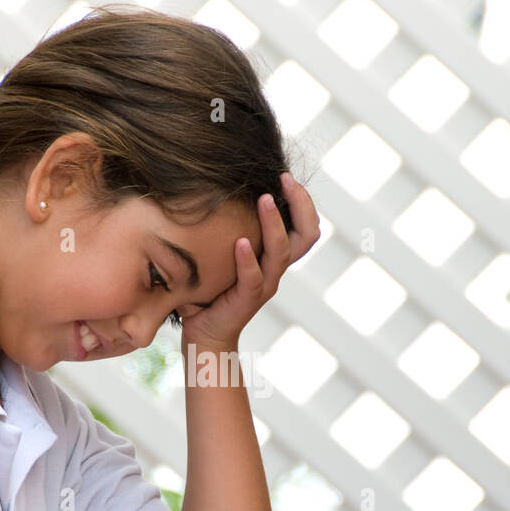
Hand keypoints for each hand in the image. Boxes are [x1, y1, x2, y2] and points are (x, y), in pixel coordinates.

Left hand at [180, 171, 321, 348]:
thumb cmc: (209, 289)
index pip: (304, 225)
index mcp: (273, 256)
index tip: (284, 175)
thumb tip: (202, 187)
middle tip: (285, 179)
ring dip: (274, 224)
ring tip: (265, 199)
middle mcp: (275, 269)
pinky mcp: (247, 300)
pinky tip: (240, 241)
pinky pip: (253, 278)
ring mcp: (264, 285)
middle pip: (307, 235)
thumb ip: (221, 228)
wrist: (204, 334)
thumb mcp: (220, 253)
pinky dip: (247, 260)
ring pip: (282, 252)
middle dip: (300, 204)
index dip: (302, 200)